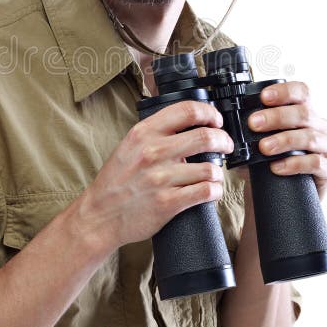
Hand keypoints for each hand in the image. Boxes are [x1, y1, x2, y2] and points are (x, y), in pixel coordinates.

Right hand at [77, 101, 234, 249]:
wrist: (100, 215)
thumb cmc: (116, 181)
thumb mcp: (130, 145)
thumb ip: (155, 132)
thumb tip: (189, 123)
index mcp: (144, 133)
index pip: (187, 110)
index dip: (209, 113)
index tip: (216, 120)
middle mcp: (153, 152)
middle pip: (205, 136)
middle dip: (223, 141)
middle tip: (226, 146)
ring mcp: (160, 178)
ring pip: (210, 168)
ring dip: (219, 172)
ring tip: (214, 174)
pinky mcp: (167, 202)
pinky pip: (205, 191)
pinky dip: (215, 190)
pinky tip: (211, 190)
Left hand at [247, 81, 326, 201]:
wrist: (285, 197)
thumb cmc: (273, 162)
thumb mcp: (263, 141)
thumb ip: (253, 129)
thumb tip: (230, 122)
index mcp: (305, 113)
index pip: (301, 92)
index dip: (284, 91)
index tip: (263, 97)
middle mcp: (320, 127)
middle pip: (304, 113)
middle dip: (276, 117)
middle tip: (254, 124)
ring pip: (310, 137)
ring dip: (284, 140)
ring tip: (263, 148)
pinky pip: (316, 163)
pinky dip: (295, 164)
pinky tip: (277, 167)